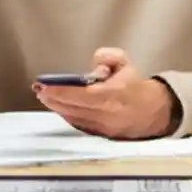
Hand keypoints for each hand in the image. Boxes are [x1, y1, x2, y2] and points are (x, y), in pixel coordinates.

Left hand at [32, 48, 178, 139]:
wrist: (152, 112)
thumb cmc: (134, 86)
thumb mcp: (125, 63)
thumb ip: (108, 56)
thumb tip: (94, 65)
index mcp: (113, 94)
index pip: (81, 94)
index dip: (60, 90)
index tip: (44, 85)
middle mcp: (107, 113)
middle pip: (72, 108)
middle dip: (53, 98)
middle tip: (39, 89)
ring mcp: (103, 127)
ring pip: (73, 117)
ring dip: (57, 107)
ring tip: (45, 96)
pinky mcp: (101, 135)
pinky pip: (79, 124)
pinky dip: (67, 115)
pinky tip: (59, 107)